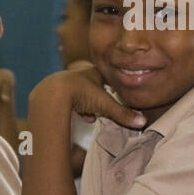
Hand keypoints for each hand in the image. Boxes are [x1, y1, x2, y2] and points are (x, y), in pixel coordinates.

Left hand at [30, 67, 144, 128]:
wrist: (51, 95)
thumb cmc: (79, 93)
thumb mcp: (104, 104)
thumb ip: (122, 113)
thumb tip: (143, 121)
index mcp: (93, 72)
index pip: (109, 74)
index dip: (117, 81)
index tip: (123, 87)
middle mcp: (81, 75)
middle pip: (96, 84)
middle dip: (103, 94)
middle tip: (109, 102)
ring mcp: (68, 84)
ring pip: (83, 93)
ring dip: (91, 103)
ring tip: (96, 113)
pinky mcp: (57, 94)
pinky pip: (72, 101)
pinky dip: (80, 109)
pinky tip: (85, 117)